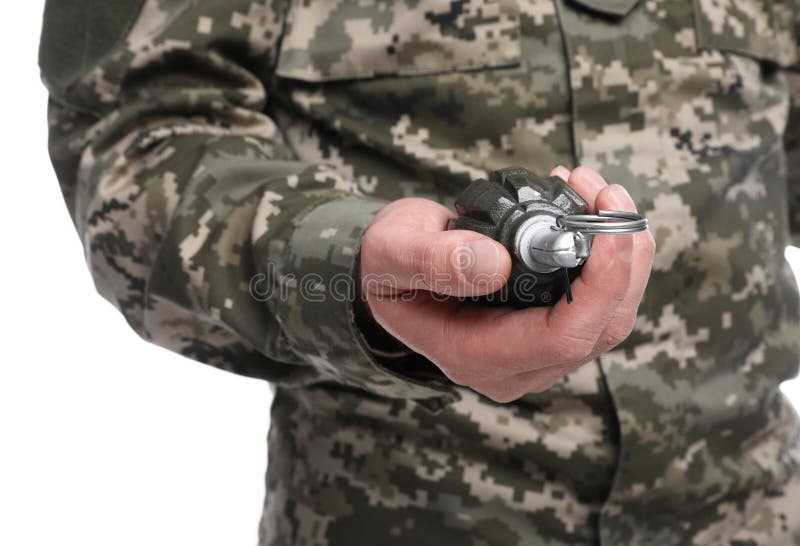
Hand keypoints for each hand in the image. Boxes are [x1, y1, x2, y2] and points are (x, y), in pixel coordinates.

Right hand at [359, 166, 655, 402]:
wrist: (393, 272)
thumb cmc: (387, 266)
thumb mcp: (391, 255)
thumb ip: (432, 261)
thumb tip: (496, 263)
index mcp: (476, 357)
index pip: (563, 338)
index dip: (600, 285)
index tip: (607, 225)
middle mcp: (516, 366)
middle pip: (602, 327)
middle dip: (622, 258)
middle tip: (604, 190)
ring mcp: (537, 350)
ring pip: (611, 313)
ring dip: (621, 249)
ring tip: (590, 186)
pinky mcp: (550, 325)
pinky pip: (599, 298)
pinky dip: (607, 250)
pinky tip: (583, 203)